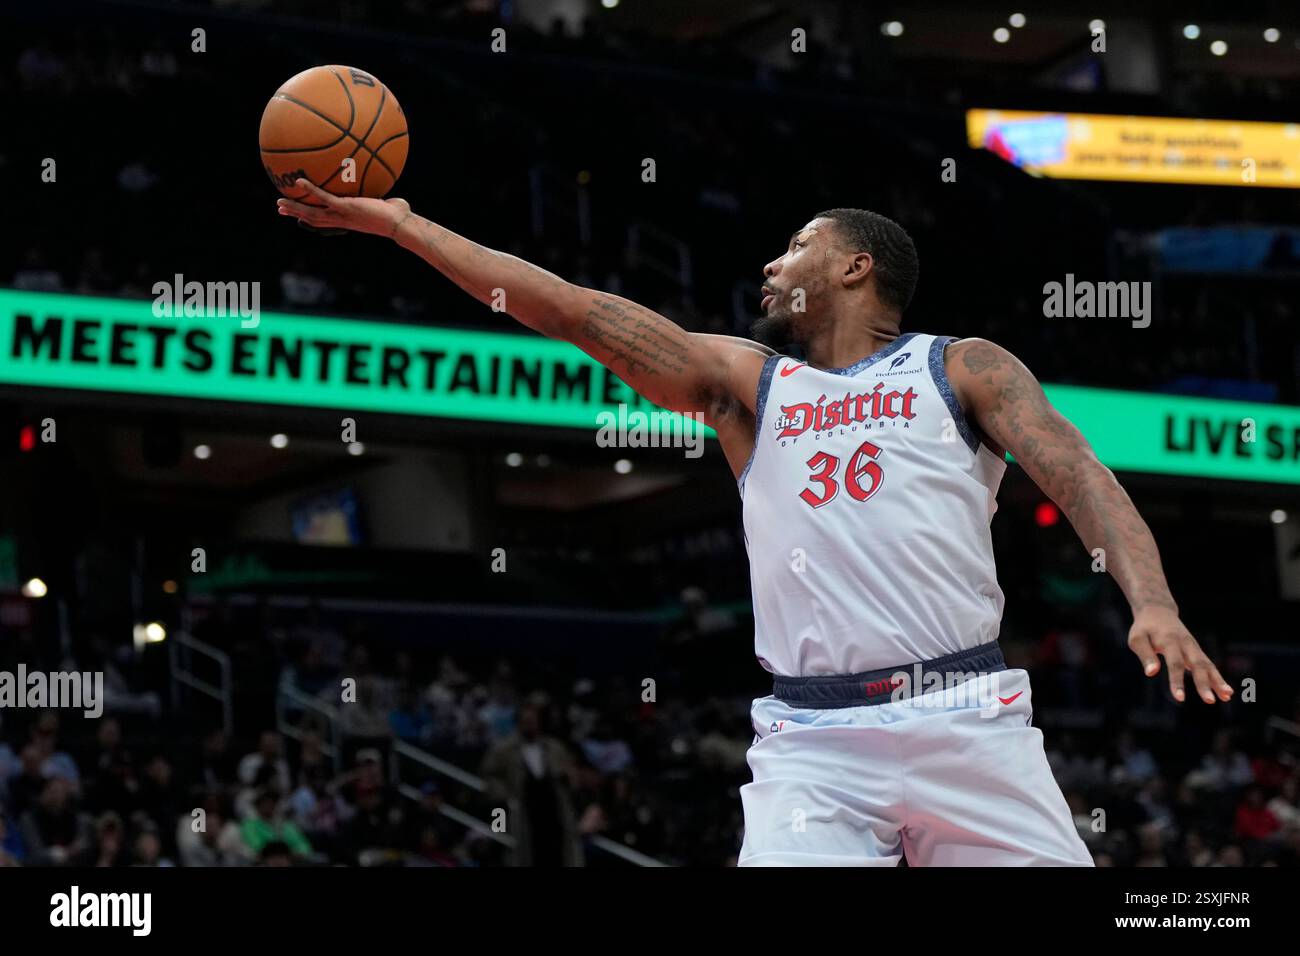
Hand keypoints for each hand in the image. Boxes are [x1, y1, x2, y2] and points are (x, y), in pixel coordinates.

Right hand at [276, 178, 411, 237]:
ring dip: (295, 207)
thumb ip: (386, 203)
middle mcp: (342, 221)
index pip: (325, 221)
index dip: (310, 218)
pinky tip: (299, 181)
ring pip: (313, 213)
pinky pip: (324, 198)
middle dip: (295, 214)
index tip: (298, 216)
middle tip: (279, 208)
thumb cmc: (400, 217)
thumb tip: (395, 199)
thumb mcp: (388, 208)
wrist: (401, 224)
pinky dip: (311, 190)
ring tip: (279, 202)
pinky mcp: (346, 207)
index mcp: (348, 221)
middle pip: (312, 219)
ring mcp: (343, 215)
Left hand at [1127, 606, 1232, 703]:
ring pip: (1208, 665)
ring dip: (1218, 681)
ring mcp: (1194, 647)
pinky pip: (1210, 666)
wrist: (1158, 611)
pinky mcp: (1197, 652)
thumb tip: (1151, 673)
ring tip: (1227, 697)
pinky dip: (1218, 679)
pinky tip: (1226, 693)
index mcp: (1169, 641)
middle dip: (1204, 684)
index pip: (1174, 663)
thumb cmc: (1144, 628)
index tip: (1180, 698)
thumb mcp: (1137, 639)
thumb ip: (1145, 655)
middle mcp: (1186, 644)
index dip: (1177, 681)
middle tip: (1210, 701)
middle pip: (1197, 665)